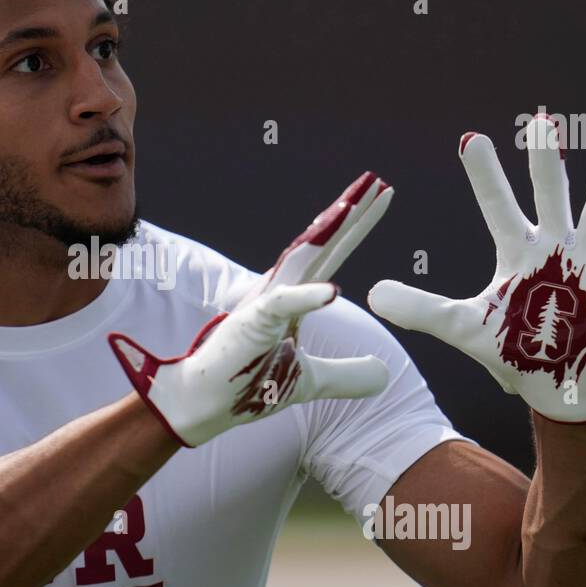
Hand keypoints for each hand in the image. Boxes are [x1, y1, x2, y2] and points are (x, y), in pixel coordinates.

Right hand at [109, 172, 394, 446]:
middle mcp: (280, 292)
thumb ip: (346, 374)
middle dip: (351, 213)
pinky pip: (282, 305)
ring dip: (328, 234)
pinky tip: (331, 291)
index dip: (357, 226)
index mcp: (292, 298)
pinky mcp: (251, 322)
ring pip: (303, 261)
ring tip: (354, 205)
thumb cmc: (248, 386)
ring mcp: (264, 304)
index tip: (382, 195)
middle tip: (378, 182)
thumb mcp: (309, 381)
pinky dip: (306, 298)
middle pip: (322, 245)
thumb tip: (384, 372)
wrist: (201, 404)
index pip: (331, 254)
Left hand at [367, 117, 585, 423]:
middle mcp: (552, 246)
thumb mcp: (461, 327)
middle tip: (541, 120)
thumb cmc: (512, 350)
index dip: (485, 175)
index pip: (497, 206)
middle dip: (546, 161)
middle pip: (549, 196)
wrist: (555, 385)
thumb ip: (420, 308)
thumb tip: (371, 295)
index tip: (470, 138)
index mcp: (517, 252)